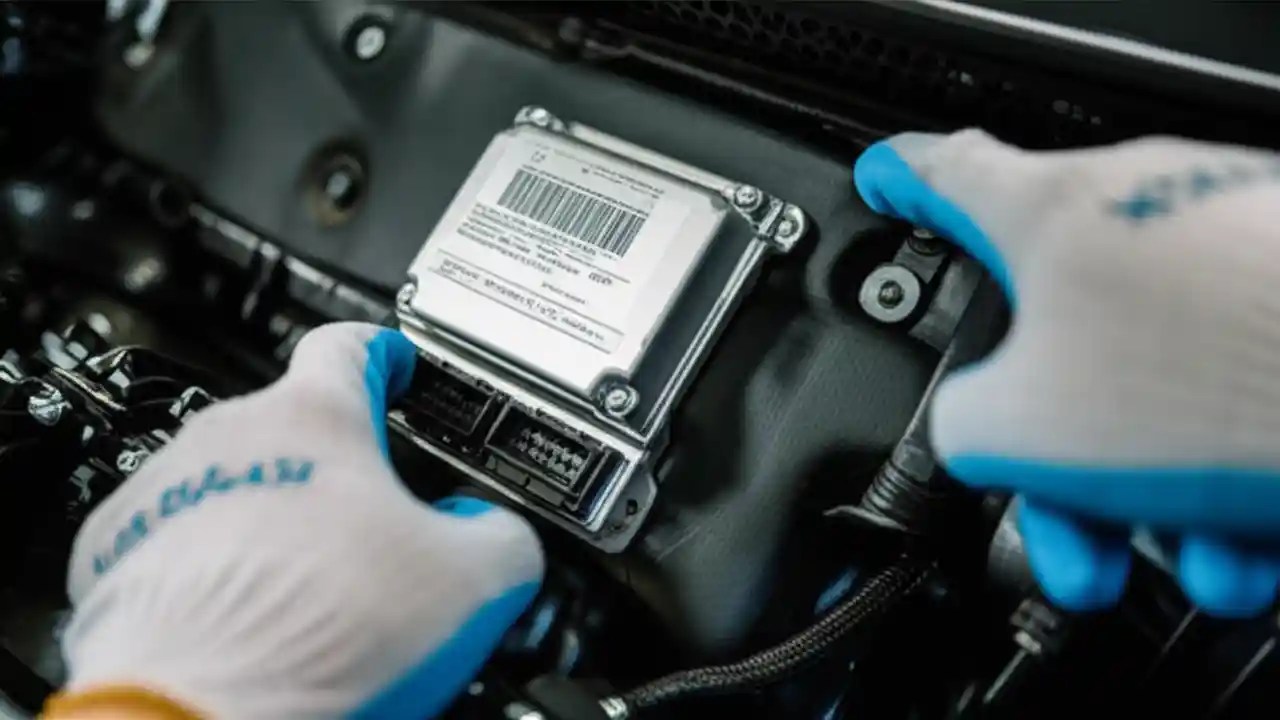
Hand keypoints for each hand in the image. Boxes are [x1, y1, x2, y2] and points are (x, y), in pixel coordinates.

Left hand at [51, 323, 543, 718]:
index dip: (386, 354)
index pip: (353, 345)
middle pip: (299, 424)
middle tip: (380, 528)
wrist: (194, 719)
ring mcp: (167, 489)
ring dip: (281, 516)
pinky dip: (219, 563)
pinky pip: (182, 536)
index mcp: (316, 419)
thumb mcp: (473, 585)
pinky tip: (255, 614)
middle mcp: (231, 435)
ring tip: (316, 590)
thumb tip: (495, 535)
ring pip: (241, 480)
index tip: (396, 365)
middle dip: (342, 467)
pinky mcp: (119, 550)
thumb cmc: (310, 645)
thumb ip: (501, 533)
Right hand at [854, 130, 1279, 615]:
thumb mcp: (1021, 429)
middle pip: (1057, 335)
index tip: (886, 179)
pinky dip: (1224, 474)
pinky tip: (1240, 545)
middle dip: (1057, 457)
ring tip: (1185, 565)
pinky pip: (1230, 392)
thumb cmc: (1224, 380)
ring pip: (1152, 385)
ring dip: (1154, 495)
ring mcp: (1230, 250)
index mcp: (1052, 216)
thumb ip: (963, 425)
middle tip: (1061, 527)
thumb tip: (978, 433)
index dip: (902, 188)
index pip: (944, 179)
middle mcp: (1141, 214)